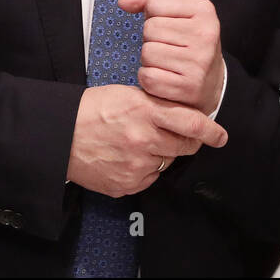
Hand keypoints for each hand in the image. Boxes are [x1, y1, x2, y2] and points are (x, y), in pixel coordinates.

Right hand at [66, 84, 227, 196]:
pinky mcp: (126, 184)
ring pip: (166, 163)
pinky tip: (126, 158)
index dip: (211, 131)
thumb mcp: (128, 95)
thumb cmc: (91, 110)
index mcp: (145, 111)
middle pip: (184, 147)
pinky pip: (148, 178)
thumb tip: (182, 114)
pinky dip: (144, 170)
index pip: (191, 123)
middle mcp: (143, 140)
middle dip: (187, 143)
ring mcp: (135, 165)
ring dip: (161, 155)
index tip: (221, 136)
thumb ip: (156, 105)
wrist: (59, 136)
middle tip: (178, 137)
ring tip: (137, 143)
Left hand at [121, 0, 224, 115]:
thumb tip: (124, 2)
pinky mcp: (188, 87)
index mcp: (204, 9)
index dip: (154, 14)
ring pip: (147, 53)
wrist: (212, 81)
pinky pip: (148, 77)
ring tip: (168, 61)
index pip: (155, 3)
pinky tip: (166, 76)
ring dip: (150, 59)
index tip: (170, 24)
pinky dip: (150, 78)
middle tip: (170, 45)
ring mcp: (198, 62)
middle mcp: (205, 34)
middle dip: (152, 38)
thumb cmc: (188, 41)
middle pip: (150, 28)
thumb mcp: (178, 10)